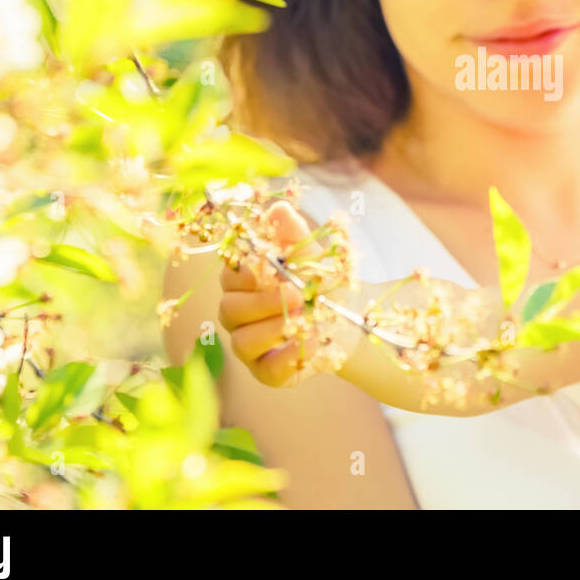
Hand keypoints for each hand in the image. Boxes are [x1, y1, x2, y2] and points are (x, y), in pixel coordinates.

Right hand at [218, 200, 361, 386]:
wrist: (350, 319)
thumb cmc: (321, 280)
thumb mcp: (312, 254)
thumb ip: (293, 233)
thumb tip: (277, 208)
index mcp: (242, 282)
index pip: (229, 276)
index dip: (247, 273)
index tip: (274, 268)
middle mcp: (237, 314)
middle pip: (231, 309)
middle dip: (264, 301)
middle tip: (299, 294)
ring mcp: (248, 345)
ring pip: (241, 342)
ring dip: (273, 328)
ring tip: (305, 318)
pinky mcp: (266, 371)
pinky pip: (266, 370)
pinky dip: (287, 359)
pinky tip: (309, 345)